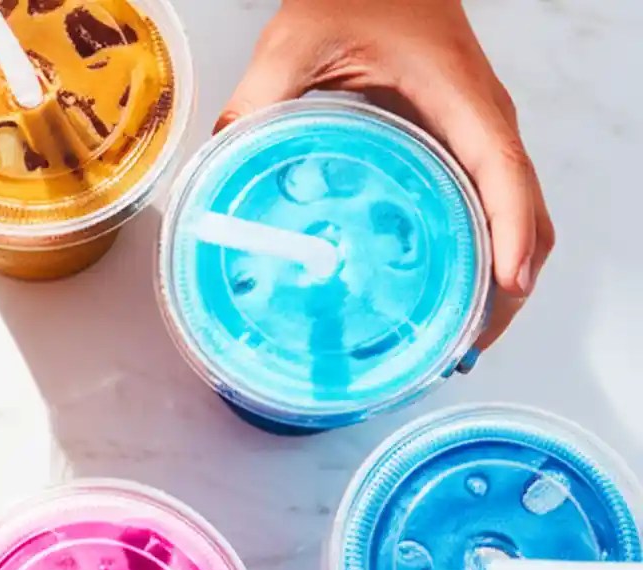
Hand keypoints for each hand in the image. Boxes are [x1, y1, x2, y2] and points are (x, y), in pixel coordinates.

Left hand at [217, 0, 553, 351]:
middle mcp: (482, 125)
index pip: (501, 170)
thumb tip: (223, 162)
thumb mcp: (295, 41)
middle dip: (505, 288)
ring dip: (499, 282)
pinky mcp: (461, 147)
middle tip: (460, 349)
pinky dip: (485, 256)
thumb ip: (259, 97)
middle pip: (526, 215)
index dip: (511, 231)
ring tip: (456, 342)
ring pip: (517, 219)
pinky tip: (445, 294)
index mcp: (458, 99)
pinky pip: (491, 207)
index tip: (504, 286)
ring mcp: (478, 139)